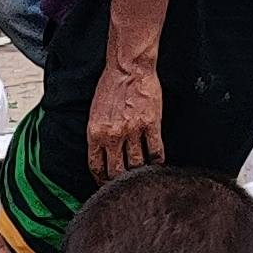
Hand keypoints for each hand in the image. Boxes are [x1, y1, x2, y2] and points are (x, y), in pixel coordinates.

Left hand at [86, 52, 163, 177]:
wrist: (129, 67)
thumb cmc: (112, 85)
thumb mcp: (95, 113)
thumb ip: (98, 134)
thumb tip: (101, 154)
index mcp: (96, 133)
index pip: (96, 166)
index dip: (101, 179)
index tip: (105, 183)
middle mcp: (113, 135)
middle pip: (116, 171)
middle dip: (119, 181)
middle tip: (124, 185)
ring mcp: (133, 131)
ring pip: (136, 164)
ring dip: (138, 172)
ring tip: (142, 176)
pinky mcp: (151, 124)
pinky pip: (155, 151)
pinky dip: (157, 161)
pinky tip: (157, 164)